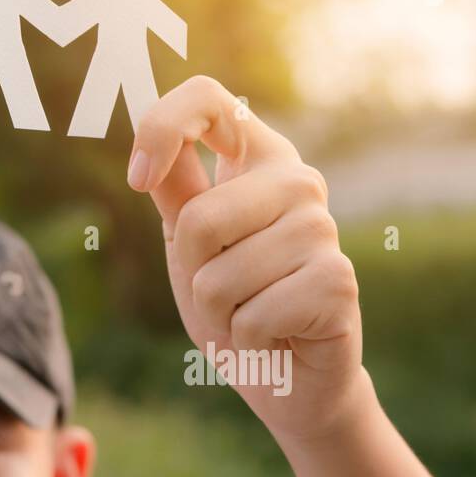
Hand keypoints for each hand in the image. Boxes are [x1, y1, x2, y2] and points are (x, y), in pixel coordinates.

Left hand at [127, 75, 364, 441]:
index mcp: (259, 159)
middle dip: (193, 270)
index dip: (161, 128)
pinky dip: (246, 339)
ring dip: (220, 312)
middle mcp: (298, 181)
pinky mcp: (337, 280)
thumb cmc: (234, 302)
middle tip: (224, 291)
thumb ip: (175, 187)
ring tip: (252, 314)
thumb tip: (148, 138)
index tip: (138, 179)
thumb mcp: (188, 241)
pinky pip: (250, 315)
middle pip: (199, 216)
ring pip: (217, 275)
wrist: (285, 379)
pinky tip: (276, 337)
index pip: (209, 97)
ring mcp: (322, 228)